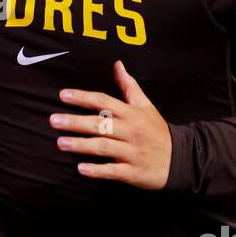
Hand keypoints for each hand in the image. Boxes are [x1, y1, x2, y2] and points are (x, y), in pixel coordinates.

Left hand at [50, 60, 173, 190]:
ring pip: (104, 146)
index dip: (82, 97)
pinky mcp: (133, 172)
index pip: (103, 101)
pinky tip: (81, 168)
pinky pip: (113, 171)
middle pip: (100, 124)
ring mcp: (132, 152)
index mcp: (131, 113)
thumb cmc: (157, 130)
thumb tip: (117, 64)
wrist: (182, 158)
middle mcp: (130, 131)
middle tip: (53, 120)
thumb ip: (129, 86)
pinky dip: (97, 170)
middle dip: (75, 122)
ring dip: (81, 145)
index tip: (63, 95)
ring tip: (61, 143)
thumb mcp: (145, 105)